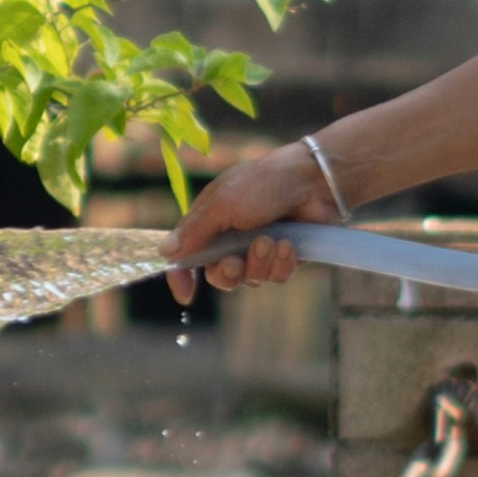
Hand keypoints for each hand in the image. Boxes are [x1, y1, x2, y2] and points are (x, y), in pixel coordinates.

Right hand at [164, 138, 339, 304]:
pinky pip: (275, 278)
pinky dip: (281, 263)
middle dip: (228, 272)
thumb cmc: (263, 184)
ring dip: (259, 263)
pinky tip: (289, 244)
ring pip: (250, 280)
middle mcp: (231, 240)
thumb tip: (164, 253)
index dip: (182, 277)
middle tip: (236, 259)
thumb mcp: (222, 204)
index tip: (185, 295)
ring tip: (271, 240)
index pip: (187, 257)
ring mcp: (258, 250)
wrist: (313, 180)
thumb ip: (195, 231)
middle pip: (219, 277)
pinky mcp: (284, 257)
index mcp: (210, 224)